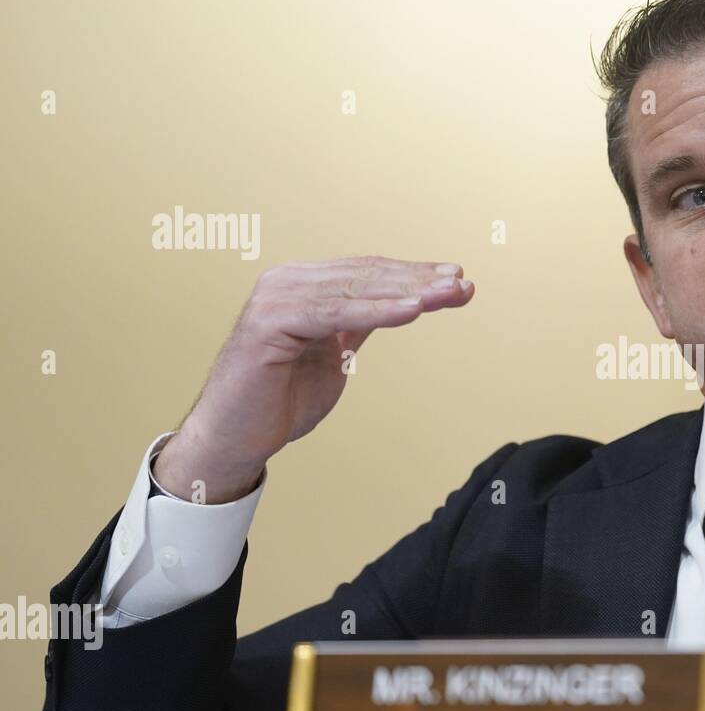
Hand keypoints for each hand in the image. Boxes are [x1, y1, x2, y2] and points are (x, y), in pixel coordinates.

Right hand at [153, 256, 473, 501]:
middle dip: (421, 279)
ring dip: (410, 291)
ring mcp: (276, 297)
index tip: (458, 282)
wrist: (236, 437)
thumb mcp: (334, 352)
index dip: (415, 275)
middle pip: (368, 275)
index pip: (369, 273)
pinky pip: (336, 313)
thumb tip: (401, 301)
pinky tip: (414, 309)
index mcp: (302, 284)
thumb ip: (358, 323)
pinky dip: (378, 310)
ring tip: (450, 293)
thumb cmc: (280, 399)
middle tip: (463, 284)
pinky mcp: (270, 321)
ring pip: (357, 289)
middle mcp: (287, 281)